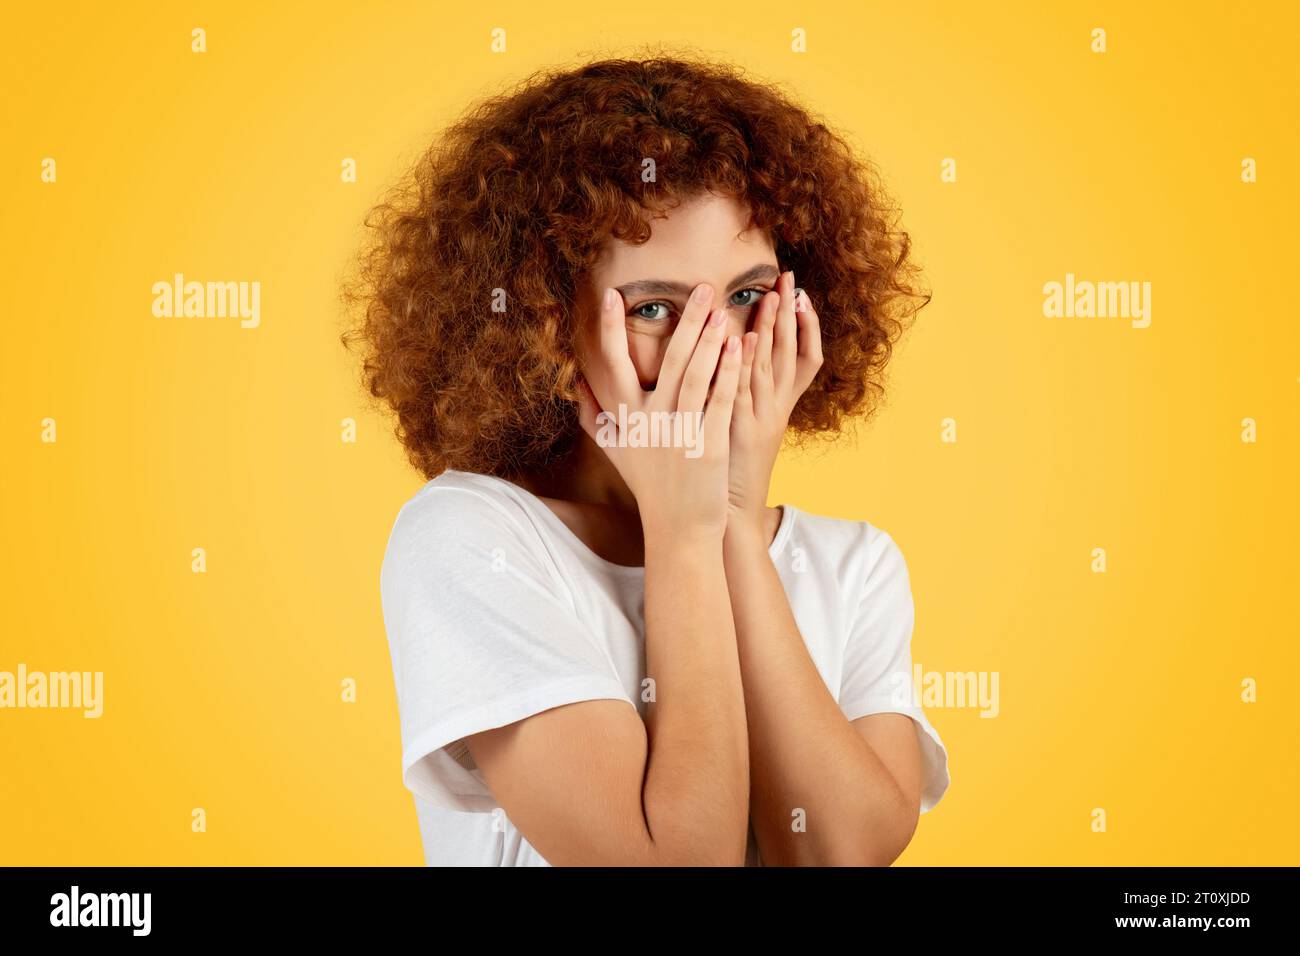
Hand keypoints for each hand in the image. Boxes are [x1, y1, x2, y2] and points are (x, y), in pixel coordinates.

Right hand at [577, 283, 742, 539]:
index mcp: (626, 419)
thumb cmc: (649, 485)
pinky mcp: (708, 445)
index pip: (613, 365)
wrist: (679, 527)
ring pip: (695, 376)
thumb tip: (576, 382)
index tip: (612, 296)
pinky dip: (729, 372)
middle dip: (685, 322)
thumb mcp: (615, 450)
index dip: (610, 330)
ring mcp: (679, 434)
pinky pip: (719, 400)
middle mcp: (650, 423)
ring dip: (710, 340)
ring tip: (722, 309)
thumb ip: (593, 415)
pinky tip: (741, 345)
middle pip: (667, 362)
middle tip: (702, 287)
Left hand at [727, 270, 822, 533]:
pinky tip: (746, 337)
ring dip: (773, 329)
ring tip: (774, 295)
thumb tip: (727, 362)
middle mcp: (776, 408)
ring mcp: (762, 418)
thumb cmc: (728, 468)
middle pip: (790, 353)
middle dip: (790, 314)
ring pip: (771, 366)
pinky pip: (745, 390)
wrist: (731, 512)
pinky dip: (747, 363)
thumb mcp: (740, 426)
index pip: (802, 358)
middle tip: (789, 278)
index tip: (801, 295)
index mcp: (779, 405)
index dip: (806, 327)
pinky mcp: (742, 430)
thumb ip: (737, 394)